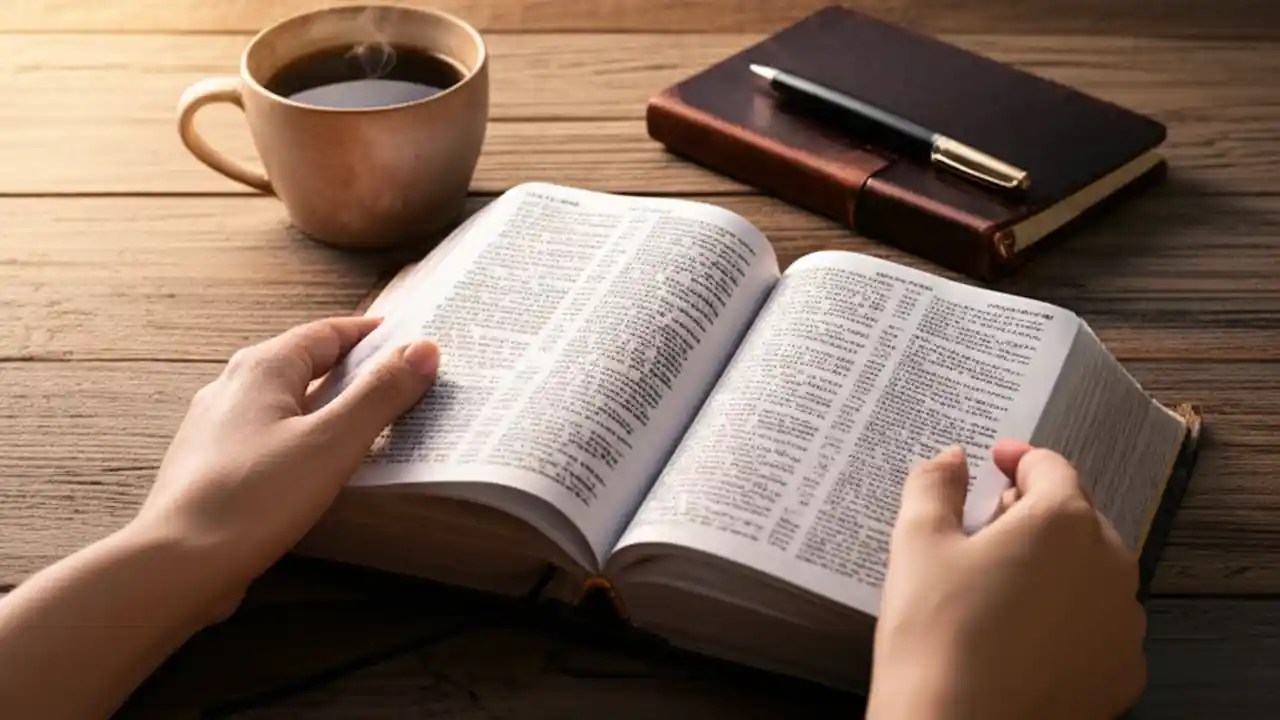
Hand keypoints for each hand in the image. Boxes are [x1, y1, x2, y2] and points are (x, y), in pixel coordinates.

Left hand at [131, 316, 438, 609]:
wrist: (178, 565)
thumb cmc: (255, 497)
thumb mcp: (332, 442)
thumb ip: (380, 395)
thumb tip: (424, 349)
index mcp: (262, 368)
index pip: (327, 332)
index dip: (371, 335)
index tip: (410, 339)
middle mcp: (233, 387)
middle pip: (306, 365)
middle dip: (354, 371)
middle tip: (401, 380)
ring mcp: (218, 427)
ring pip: (287, 403)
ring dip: (330, 407)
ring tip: (372, 423)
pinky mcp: (213, 466)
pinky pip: (272, 437)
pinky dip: (306, 439)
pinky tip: (323, 466)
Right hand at [868, 442, 1145, 719]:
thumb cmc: (935, 633)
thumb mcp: (918, 544)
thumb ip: (934, 486)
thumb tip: (952, 458)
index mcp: (1063, 521)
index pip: (1050, 467)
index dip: (1018, 458)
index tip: (994, 461)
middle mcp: (1110, 564)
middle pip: (1075, 518)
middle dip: (1033, 513)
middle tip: (983, 528)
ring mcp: (1124, 624)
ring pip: (1091, 572)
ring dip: (1054, 565)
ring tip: (1000, 586)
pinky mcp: (1123, 673)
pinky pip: (1098, 625)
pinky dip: (1068, 616)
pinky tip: (1023, 633)